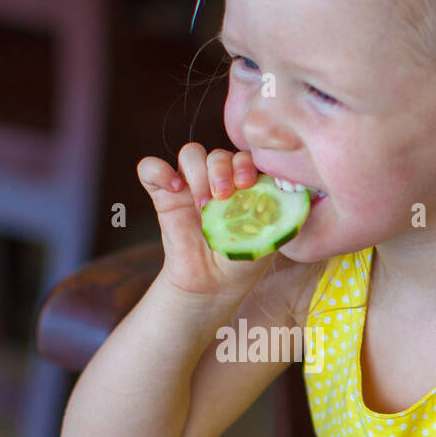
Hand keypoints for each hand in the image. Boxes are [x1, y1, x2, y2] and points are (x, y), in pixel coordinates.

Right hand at [137, 143, 275, 301]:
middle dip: (221, 170)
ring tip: (203, 204)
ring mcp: (189, 184)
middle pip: (217, 153)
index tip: (246, 185)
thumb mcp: (265, 235)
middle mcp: (217, 178)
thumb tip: (286, 188)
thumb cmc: (241, 258)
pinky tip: (173, 188)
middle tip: (223, 197)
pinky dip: (158, 170)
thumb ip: (274, 211)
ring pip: (190, 154)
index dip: (244, 164)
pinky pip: (150, 168)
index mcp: (243, 182)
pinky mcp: (163, 195)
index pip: (243, 156)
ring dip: (198, 173)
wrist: (212, 284)